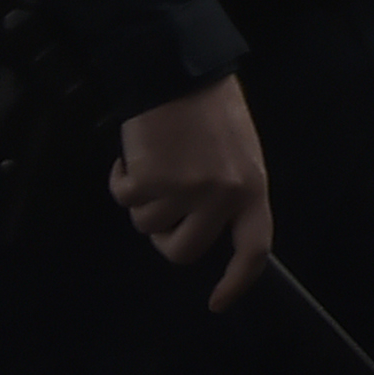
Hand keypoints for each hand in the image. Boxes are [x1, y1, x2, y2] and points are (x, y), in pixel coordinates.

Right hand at [113, 77, 273, 311]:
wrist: (179, 72)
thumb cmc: (211, 110)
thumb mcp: (238, 154)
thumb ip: (230, 192)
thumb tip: (210, 227)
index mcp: (252, 188)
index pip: (253, 249)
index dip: (236, 280)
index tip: (218, 302)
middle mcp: (223, 196)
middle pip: (183, 251)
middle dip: (163, 237)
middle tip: (160, 209)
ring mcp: (185, 191)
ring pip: (146, 225)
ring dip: (141, 200)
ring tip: (153, 164)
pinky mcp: (149, 182)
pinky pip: (124, 200)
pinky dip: (119, 180)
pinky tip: (132, 156)